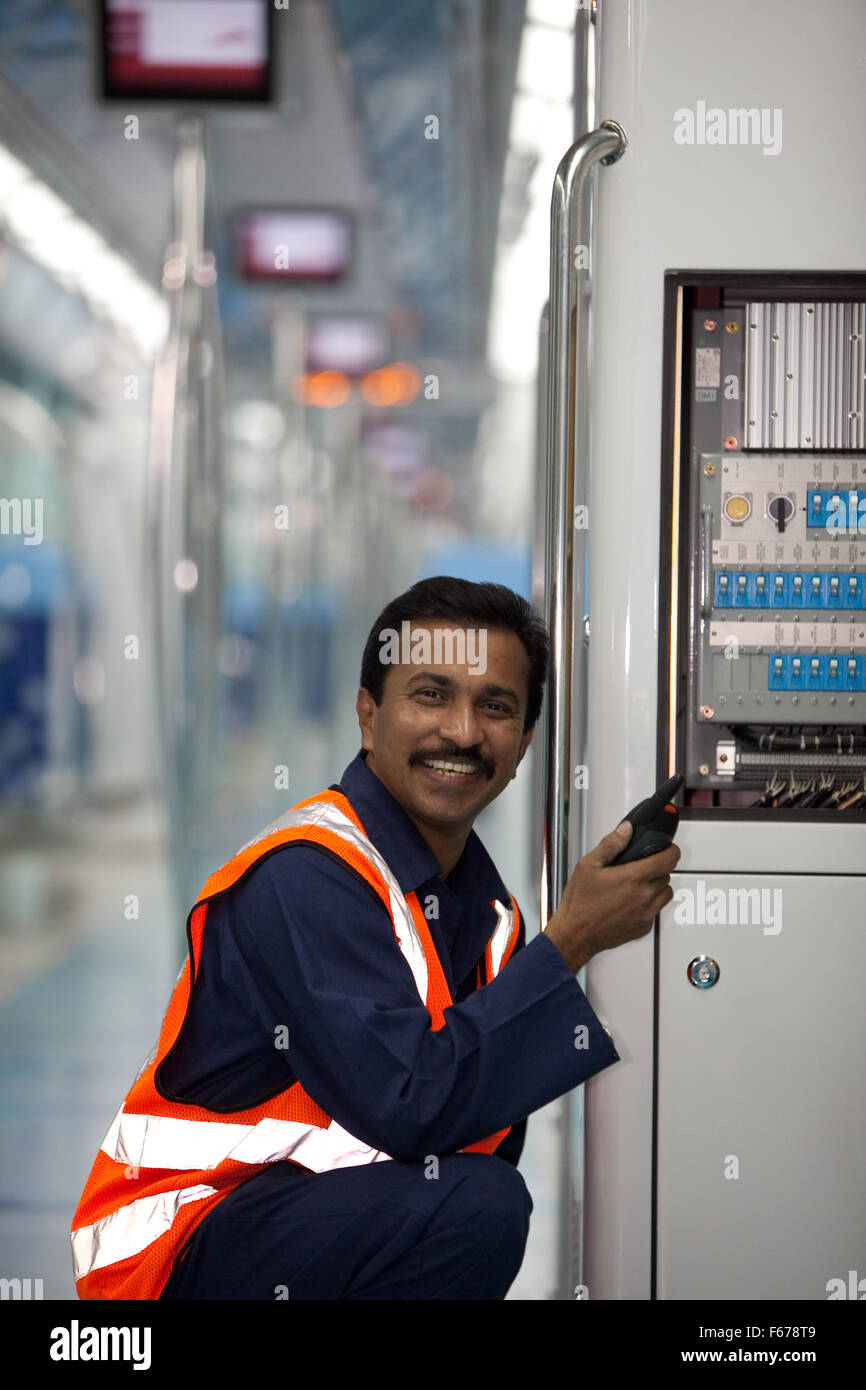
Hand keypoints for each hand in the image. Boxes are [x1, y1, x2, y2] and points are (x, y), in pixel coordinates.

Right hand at [544, 820, 679, 971]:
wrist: (575, 935)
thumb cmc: (580, 903)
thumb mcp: (588, 865)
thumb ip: (611, 844)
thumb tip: (626, 830)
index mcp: (633, 878)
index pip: (668, 859)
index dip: (671, 850)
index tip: (667, 849)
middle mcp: (644, 896)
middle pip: (667, 875)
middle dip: (657, 868)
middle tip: (640, 867)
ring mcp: (646, 914)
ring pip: (665, 893)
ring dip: (656, 886)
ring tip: (637, 885)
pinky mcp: (644, 928)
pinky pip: (656, 911)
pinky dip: (649, 904)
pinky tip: (631, 902)